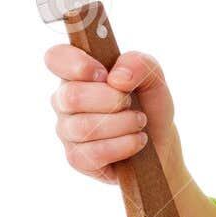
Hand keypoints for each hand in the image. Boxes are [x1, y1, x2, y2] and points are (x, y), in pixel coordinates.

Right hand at [46, 45, 179, 185]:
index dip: (76, 64)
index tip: (104, 74)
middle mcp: (65, 101)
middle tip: (130, 103)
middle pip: (71, 96)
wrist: (159, 142)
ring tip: (139, 122)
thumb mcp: (152, 76)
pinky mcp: (77, 158)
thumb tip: (116, 78)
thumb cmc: (148, 104)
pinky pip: (93, 153)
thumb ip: (138, 63)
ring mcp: (67, 131)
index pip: (55, 58)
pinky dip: (124, 145)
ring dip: (123, 123)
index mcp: (76, 73)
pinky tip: (137, 140)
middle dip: (112, 100)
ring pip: (83, 127)